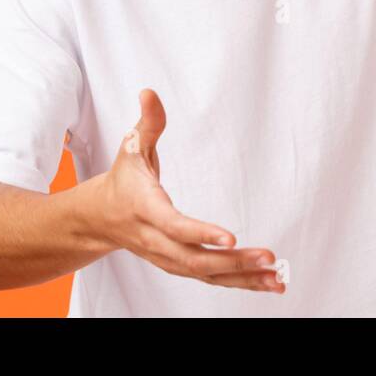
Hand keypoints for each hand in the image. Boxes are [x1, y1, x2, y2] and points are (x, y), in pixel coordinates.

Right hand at [95, 88, 285, 292]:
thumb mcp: (131, 147)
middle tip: (268, 258)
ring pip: (205, 275)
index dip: (200, 233)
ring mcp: (167, 257)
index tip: (230, 237)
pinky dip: (239, 282)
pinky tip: (267, 282)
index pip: (173, 226)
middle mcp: (156, 240)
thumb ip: (147, 123)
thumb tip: (149, 92)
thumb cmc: (122, 179)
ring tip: (276, 279)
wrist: (100, 218)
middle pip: (194, 259)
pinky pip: (209, 278)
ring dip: (242, 278)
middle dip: (232, 262)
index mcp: (145, 209)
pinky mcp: (178, 264)